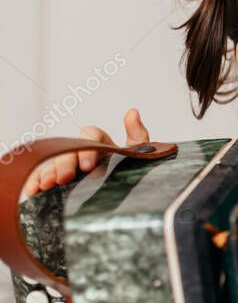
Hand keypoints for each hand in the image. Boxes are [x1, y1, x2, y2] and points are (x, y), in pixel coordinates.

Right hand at [21, 108, 150, 196]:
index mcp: (100, 141)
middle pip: (68, 151)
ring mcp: (69, 164)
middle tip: (63, 179)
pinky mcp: (60, 179)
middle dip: (64, 164)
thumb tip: (132, 112)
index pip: (90, 135)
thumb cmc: (133, 166)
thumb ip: (137, 134)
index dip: (88, 149)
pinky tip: (33, 190)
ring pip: (54, 163)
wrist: (133, 189)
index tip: (88, 166)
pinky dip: (36, 181)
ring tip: (46, 185)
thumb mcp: (139, 151)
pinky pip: (44, 176)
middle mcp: (81, 151)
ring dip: (48, 172)